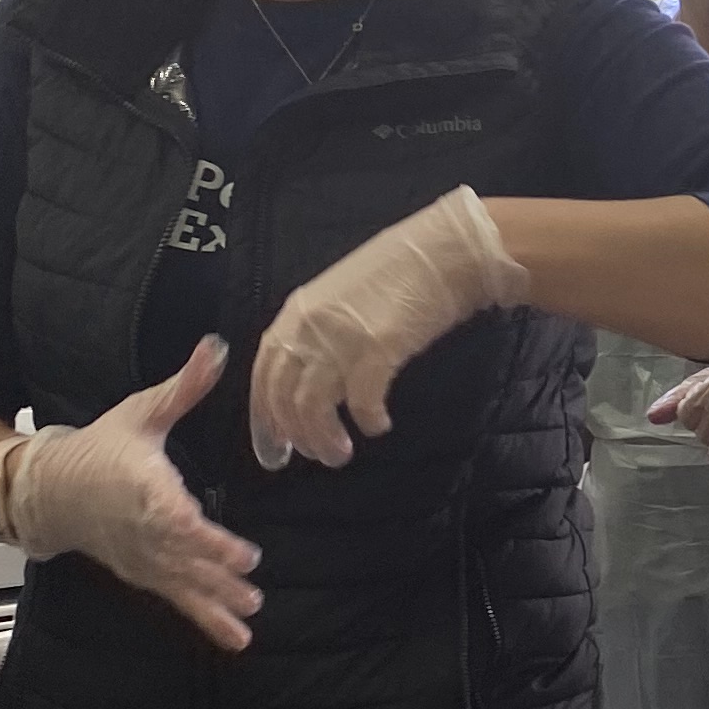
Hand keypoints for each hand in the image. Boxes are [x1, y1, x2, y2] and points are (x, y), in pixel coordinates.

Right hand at [0, 333, 259, 651]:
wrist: (51, 488)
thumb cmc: (101, 448)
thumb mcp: (143, 412)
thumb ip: (184, 387)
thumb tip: (216, 348)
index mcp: (142, 487)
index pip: (174, 517)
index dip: (205, 538)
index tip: (239, 551)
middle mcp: (140, 528)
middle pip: (182, 557)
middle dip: (216, 576)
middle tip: (251, 590)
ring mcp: (141, 556)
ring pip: (181, 584)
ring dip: (215, 602)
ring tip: (248, 616)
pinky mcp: (143, 573)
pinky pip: (176, 599)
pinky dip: (205, 620)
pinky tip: (236, 639)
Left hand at [249, 186, 529, 470]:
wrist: (445, 251)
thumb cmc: (399, 273)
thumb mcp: (341, 300)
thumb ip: (318, 334)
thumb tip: (312, 378)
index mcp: (296, 313)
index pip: (263, 375)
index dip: (265, 419)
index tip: (277, 449)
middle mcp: (308, 327)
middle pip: (283, 397)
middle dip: (296, 436)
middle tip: (318, 457)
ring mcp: (341, 338)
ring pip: (312, 407)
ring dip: (324, 439)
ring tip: (341, 454)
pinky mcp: (377, 349)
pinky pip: (361, 402)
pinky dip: (367, 421)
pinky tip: (379, 425)